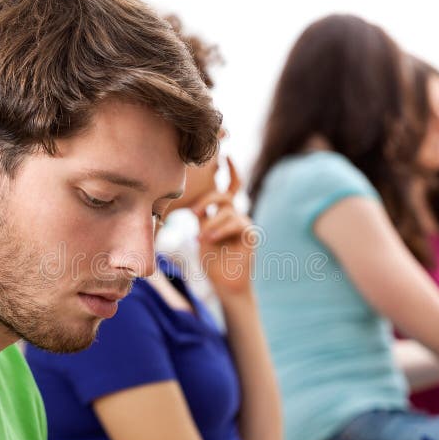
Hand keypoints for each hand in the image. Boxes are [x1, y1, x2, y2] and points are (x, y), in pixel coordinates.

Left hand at [192, 157, 255, 295]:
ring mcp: (244, 224)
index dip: (230, 169)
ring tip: (201, 237)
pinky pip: (236, 223)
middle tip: (195, 214)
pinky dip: (221, 229)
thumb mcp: (202, 235)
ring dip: (212, 222)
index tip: (225, 155)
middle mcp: (236, 214)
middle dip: (208, 199)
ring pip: (227, 210)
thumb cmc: (213, 261)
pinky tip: (210, 238)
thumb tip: (189, 203)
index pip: (229, 185)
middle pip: (225, 193)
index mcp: (225, 212)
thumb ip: (202, 217)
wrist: (227, 284)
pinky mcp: (250, 234)